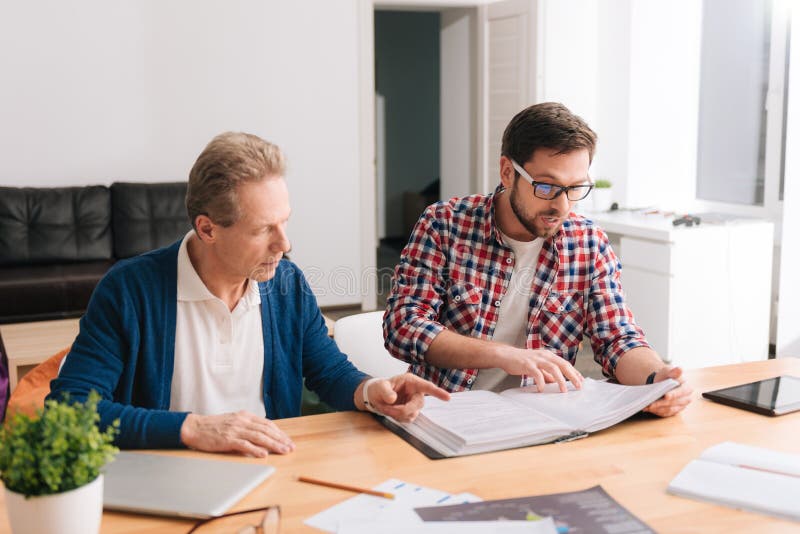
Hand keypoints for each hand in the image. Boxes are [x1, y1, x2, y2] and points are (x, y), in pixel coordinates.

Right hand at [180, 411, 295, 457]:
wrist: (195, 427)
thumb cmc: (213, 427)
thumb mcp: (233, 421)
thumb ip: (247, 426)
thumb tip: (263, 435)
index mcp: (245, 416)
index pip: (267, 424)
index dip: (279, 432)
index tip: (288, 440)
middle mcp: (242, 421)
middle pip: (266, 430)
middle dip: (280, 439)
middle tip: (290, 447)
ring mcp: (235, 430)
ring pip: (259, 437)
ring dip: (273, 444)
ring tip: (283, 451)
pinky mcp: (227, 439)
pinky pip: (244, 444)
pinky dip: (255, 449)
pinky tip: (263, 454)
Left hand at [365, 373, 449, 421]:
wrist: (375, 397)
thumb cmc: (379, 387)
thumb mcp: (380, 386)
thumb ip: (386, 391)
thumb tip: (393, 399)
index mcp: (411, 382)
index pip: (427, 386)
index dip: (438, 392)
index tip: (448, 398)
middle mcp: (415, 392)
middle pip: (419, 404)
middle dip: (405, 409)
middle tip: (388, 408)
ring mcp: (413, 403)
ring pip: (413, 413)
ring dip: (399, 414)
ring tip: (387, 408)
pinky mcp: (410, 412)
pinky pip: (408, 419)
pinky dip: (398, 418)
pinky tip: (391, 412)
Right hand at [498, 347, 583, 392]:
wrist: (506, 355)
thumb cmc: (522, 361)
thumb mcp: (538, 366)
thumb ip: (547, 374)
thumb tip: (556, 382)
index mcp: (548, 356)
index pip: (565, 363)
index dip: (574, 372)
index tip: (581, 381)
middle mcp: (544, 355)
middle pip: (562, 365)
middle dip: (572, 376)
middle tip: (578, 386)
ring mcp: (536, 359)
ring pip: (553, 368)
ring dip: (560, 380)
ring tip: (564, 390)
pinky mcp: (527, 364)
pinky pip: (537, 373)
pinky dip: (541, 382)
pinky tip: (542, 389)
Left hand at [643, 366, 692, 416]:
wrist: (661, 383)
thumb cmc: (666, 377)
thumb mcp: (668, 371)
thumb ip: (673, 371)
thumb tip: (679, 369)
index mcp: (687, 388)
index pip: (681, 392)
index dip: (673, 394)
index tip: (666, 396)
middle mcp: (686, 399)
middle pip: (673, 403)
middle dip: (661, 403)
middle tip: (651, 403)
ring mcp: (680, 406)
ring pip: (669, 409)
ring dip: (657, 408)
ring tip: (647, 406)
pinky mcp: (673, 411)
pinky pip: (665, 413)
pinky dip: (656, 411)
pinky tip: (648, 408)